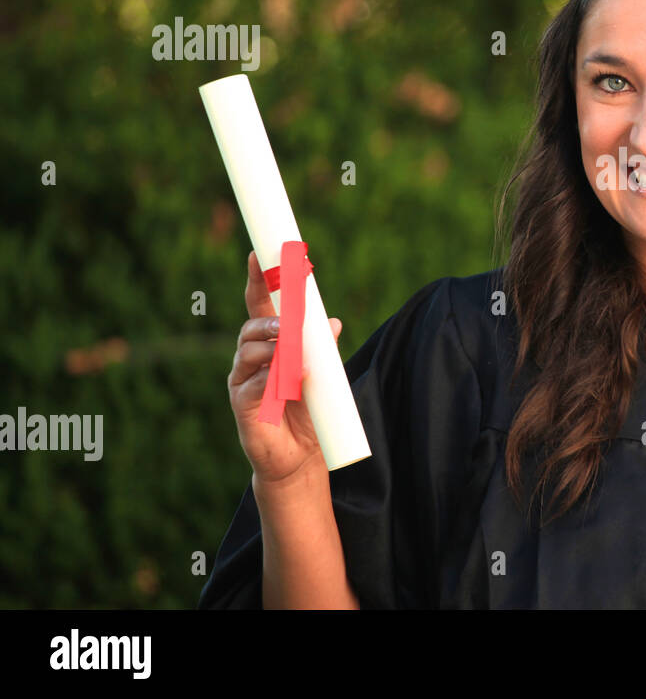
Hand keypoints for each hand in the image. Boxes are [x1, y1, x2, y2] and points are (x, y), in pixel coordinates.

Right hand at [227, 249, 341, 485]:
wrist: (301, 458)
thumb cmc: (309, 413)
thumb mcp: (324, 376)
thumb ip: (325, 349)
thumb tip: (335, 321)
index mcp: (272, 344)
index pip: (262, 306)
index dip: (260, 281)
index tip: (258, 254)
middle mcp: (252, 358)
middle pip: (251, 325)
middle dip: (265, 317)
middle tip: (286, 321)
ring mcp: (243, 381)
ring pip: (248, 351)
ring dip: (270, 346)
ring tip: (289, 350)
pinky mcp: (242, 405)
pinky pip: (252, 384)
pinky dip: (270, 379)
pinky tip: (284, 382)